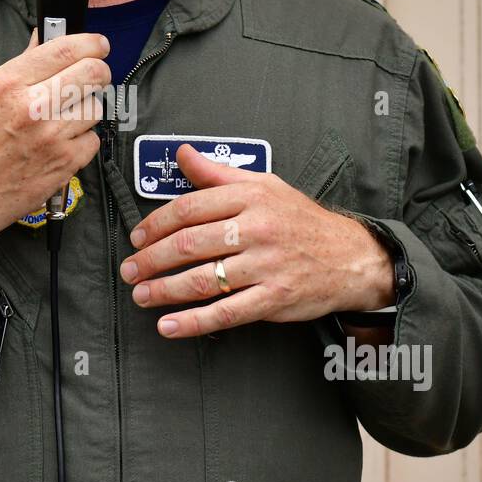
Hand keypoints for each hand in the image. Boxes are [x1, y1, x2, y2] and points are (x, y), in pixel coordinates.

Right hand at [0, 29, 110, 249]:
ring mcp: (51, 137)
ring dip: (86, 109)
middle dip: (98, 71)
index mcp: (8, 84)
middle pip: (93, 73)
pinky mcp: (65, 163)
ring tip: (63, 117)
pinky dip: (82, 140)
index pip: (66, 49)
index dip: (91, 43)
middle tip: (92, 77)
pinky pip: (93, 140)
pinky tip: (61, 143)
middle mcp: (32, 107)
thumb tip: (43, 38)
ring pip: (96, 106)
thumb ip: (20, 65)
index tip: (98, 44)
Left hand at [119, 142, 393, 337]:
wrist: (351, 256)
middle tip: (130, 269)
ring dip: (164, 290)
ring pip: (204, 279)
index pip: (189, 208)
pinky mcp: (274, 298)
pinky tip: (169, 325)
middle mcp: (257, 229)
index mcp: (250, 197)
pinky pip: (226, 312)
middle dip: (152, 259)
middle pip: (190, 243)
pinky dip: (193, 322)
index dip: (156, 225)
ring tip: (141, 295)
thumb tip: (184, 155)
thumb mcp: (265, 185)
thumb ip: (218, 174)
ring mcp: (266, 265)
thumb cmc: (302, 220)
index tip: (137, 238)